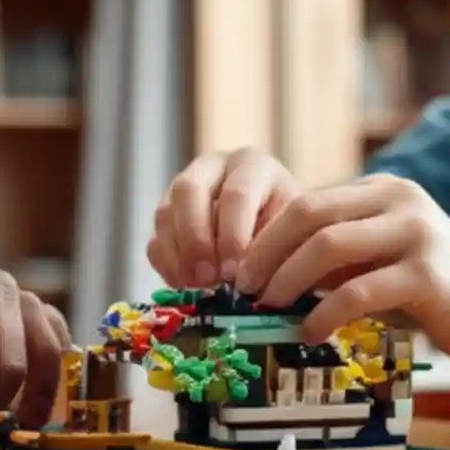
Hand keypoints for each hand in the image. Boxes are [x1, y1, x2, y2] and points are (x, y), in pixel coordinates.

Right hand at [149, 148, 300, 287]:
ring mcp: (184, 188)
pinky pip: (155, 238)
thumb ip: (273, 247)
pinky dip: (166, 264)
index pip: (235, 194)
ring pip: (165, 213)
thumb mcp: (294, 232)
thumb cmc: (292, 231)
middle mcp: (213, 166)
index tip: (235, 274)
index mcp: (252, 165)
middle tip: (208, 278)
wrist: (280, 229)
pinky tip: (185, 283)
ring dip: (178, 255)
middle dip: (195, 239)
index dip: (232, 236)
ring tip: (197, 285)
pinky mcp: (168, 215)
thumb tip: (246, 277)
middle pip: (188, 190)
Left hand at [236, 174, 449, 363]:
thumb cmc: (432, 291)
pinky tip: (308, 333)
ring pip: (327, 246)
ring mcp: (416, 234)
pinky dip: (323, 314)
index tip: (239, 270)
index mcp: (382, 191)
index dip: (266, 236)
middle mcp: (399, 201)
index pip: (307, 202)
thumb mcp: (378, 261)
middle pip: (309, 215)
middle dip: (267, 254)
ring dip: (287, 280)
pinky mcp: (427, 274)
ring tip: (267, 308)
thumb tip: (265, 275)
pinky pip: (357, 291)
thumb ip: (334, 257)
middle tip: (243, 288)